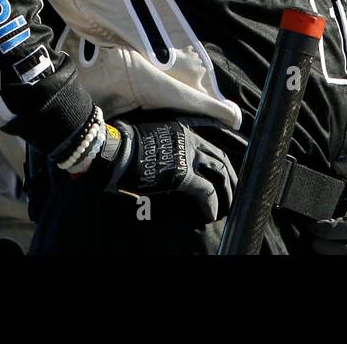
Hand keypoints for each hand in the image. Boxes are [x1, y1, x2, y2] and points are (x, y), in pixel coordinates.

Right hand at [104, 119, 237, 221]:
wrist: (113, 152)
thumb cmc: (123, 149)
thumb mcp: (151, 142)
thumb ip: (165, 151)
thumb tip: (166, 168)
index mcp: (182, 132)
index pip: (210, 147)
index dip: (220, 163)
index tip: (225, 175)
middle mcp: (189, 141)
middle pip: (220, 159)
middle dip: (231, 177)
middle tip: (234, 192)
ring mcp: (188, 157)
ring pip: (220, 173)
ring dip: (227, 191)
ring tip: (227, 206)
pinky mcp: (183, 175)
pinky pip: (206, 191)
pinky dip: (211, 203)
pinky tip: (211, 214)